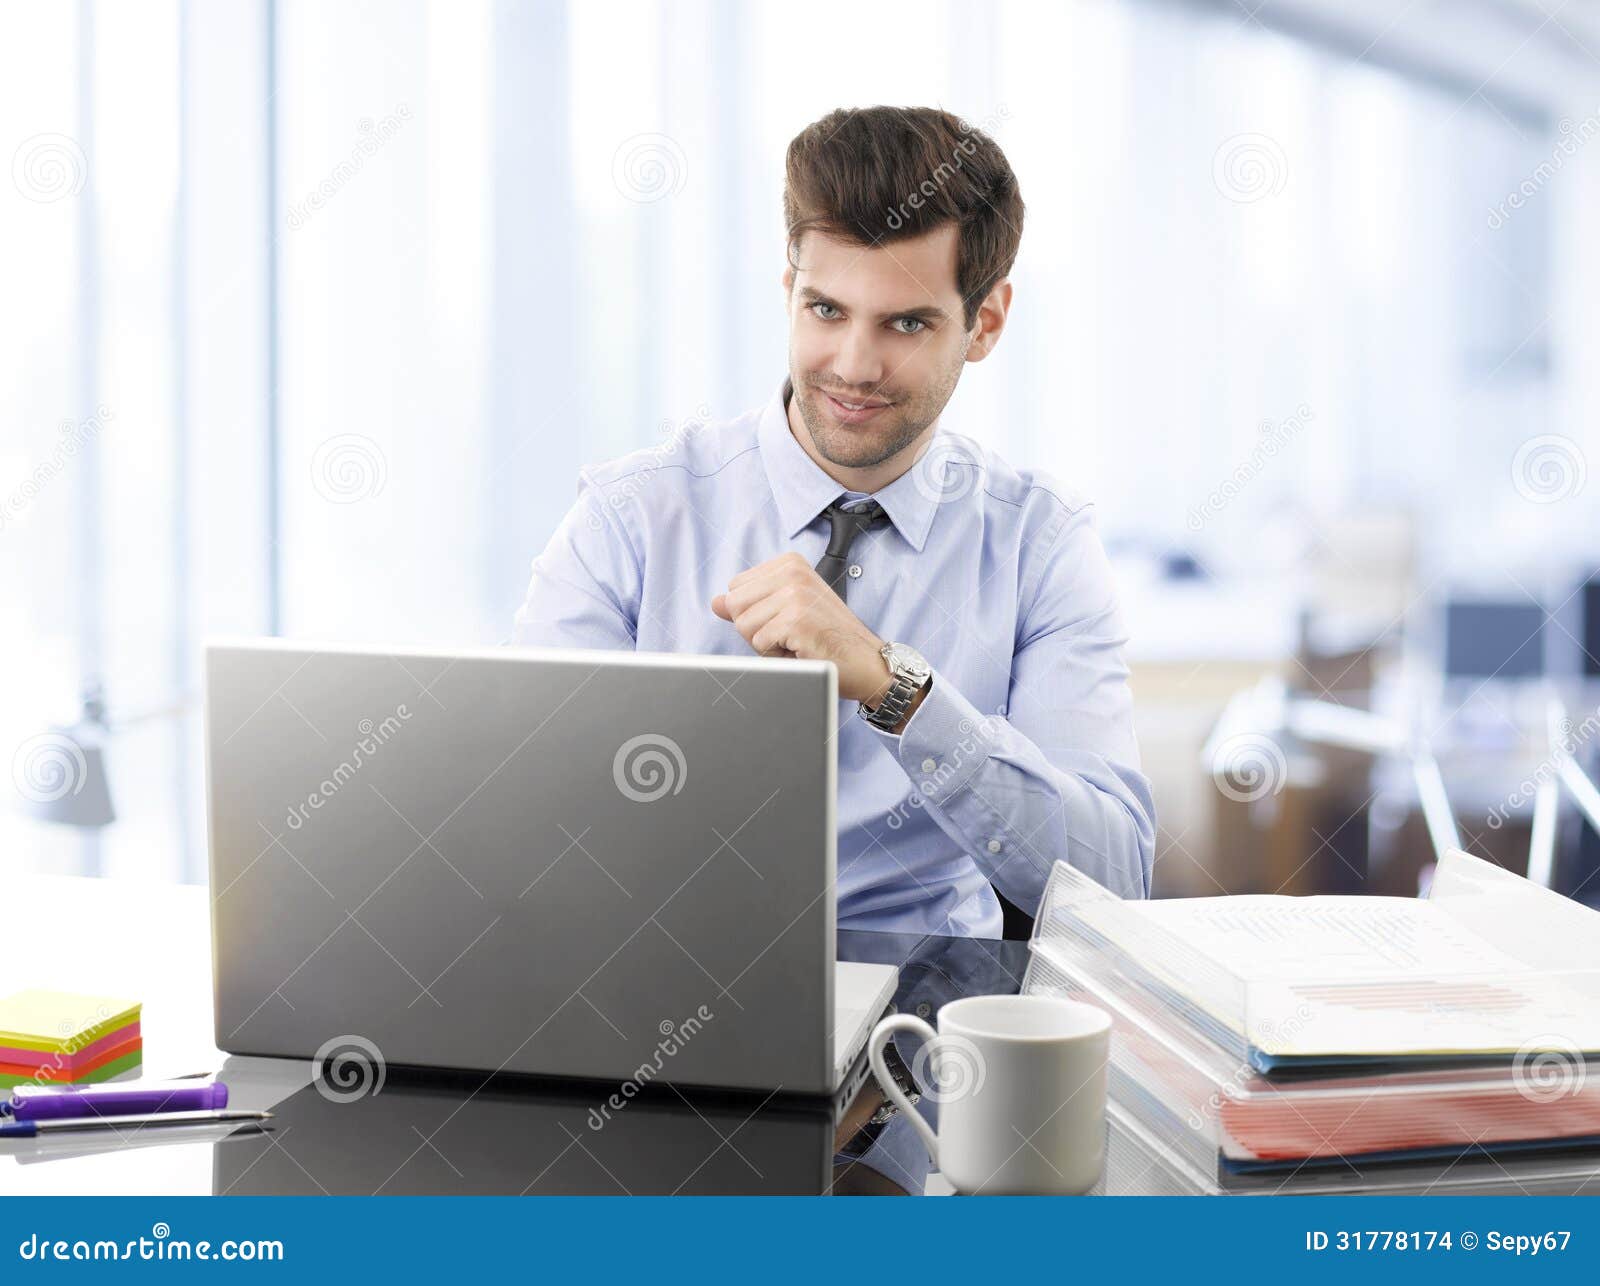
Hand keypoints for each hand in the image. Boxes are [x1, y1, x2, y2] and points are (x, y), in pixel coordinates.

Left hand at [711, 553, 892, 704]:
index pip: (735, 589)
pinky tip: (803, 649)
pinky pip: (759, 644)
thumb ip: (751, 605)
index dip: (755, 614)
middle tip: (791, 634)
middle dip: (755, 630)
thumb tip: (716, 601)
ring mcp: (795, 594)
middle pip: (735, 606)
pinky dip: (777, 655)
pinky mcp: (797, 620)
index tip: (787, 620)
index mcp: (789, 564)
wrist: (867, 662)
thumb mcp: (787, 612)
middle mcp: (792, 572)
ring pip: (744, 626)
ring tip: (798, 641)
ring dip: (767, 644)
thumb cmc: (829, 638)